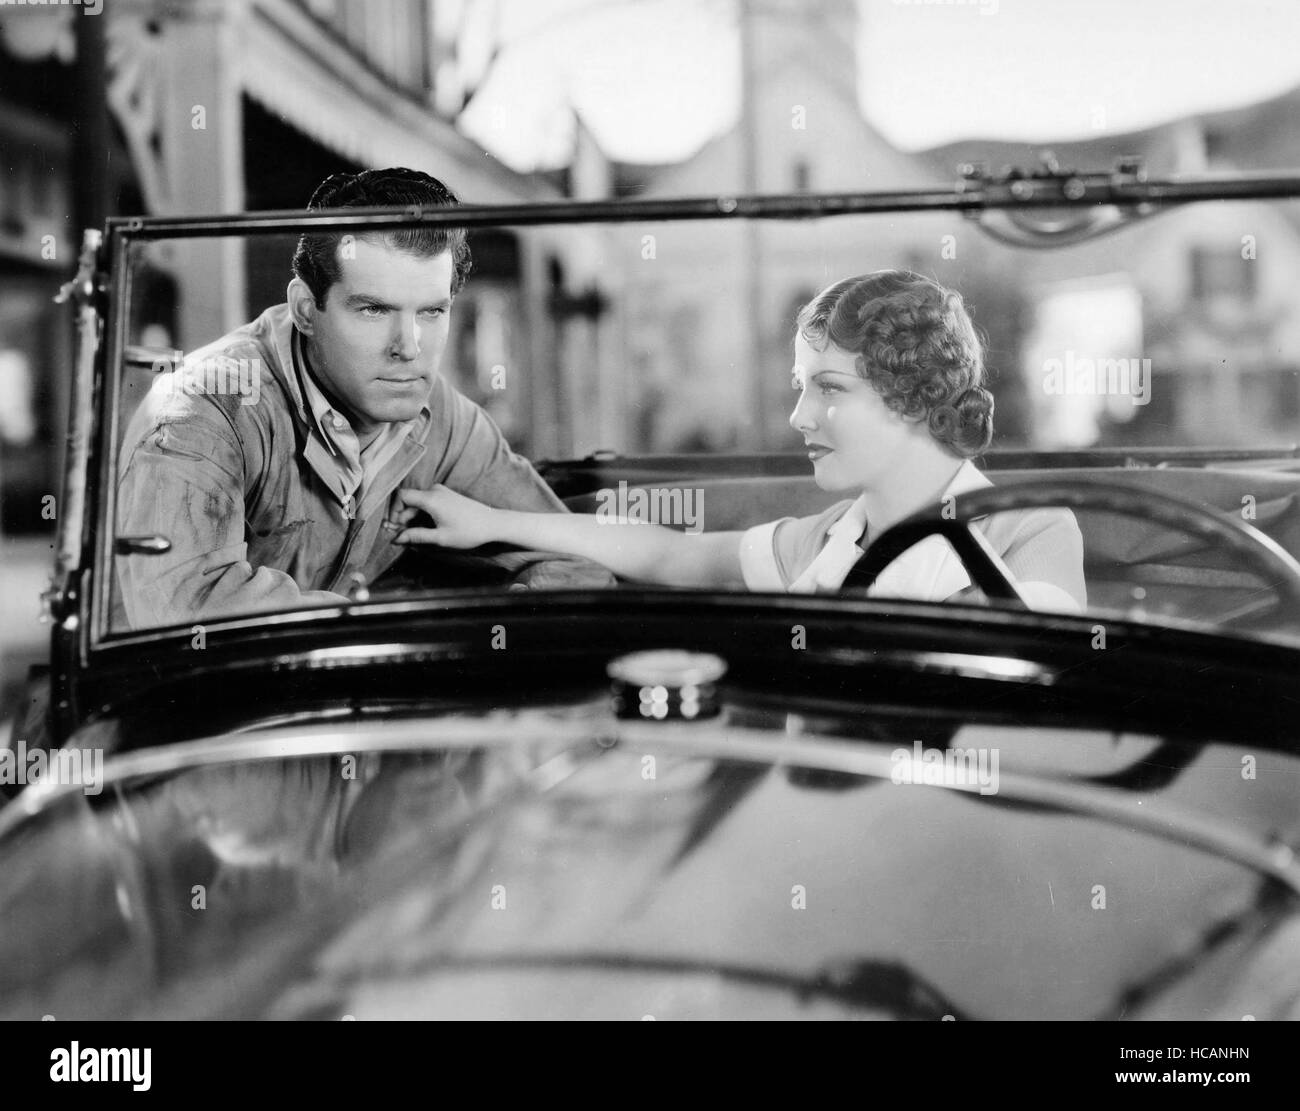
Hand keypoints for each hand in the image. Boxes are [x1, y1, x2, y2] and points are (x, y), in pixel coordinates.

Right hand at [387, 485, 502, 549]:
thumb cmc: (468, 531)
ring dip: (411, 517)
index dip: (392, 511)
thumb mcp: (440, 537)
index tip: (392, 527)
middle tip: (399, 536)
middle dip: (401, 518)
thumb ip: (416, 536)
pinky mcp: (447, 496)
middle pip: (409, 500)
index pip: (401, 496)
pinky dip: (421, 514)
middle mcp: (435, 491)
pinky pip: (427, 502)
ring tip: (411, 535)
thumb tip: (396, 539)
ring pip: (418, 502)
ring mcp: (442, 492)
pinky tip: (423, 528)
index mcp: (431, 498)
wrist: (493, 524)